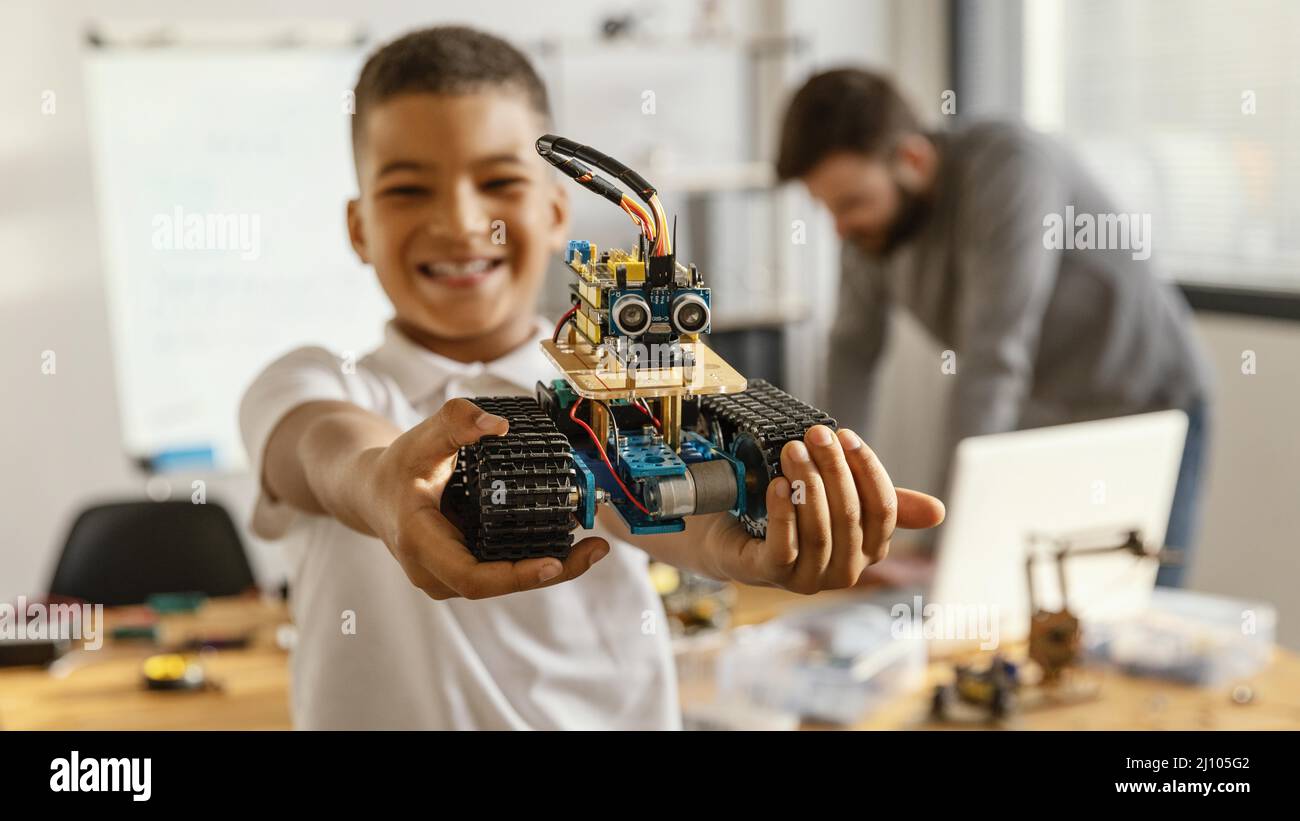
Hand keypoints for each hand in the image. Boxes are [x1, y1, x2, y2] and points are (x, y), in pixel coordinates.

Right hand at [356, 398, 609, 599]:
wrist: (372, 491)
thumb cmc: (396, 467)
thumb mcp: (419, 439)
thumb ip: (455, 422)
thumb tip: (498, 424)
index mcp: (420, 543)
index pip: (471, 577)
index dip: (514, 576)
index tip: (553, 563)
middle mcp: (433, 571)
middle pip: (497, 585)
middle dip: (550, 572)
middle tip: (595, 549)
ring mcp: (448, 576)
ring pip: (503, 582)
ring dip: (550, 569)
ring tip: (593, 547)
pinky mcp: (462, 569)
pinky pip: (502, 571)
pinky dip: (534, 560)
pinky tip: (569, 544)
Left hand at [703, 425, 943, 593]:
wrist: (733, 534)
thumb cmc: (792, 512)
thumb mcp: (837, 498)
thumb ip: (879, 498)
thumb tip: (939, 512)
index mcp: (870, 547)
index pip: (883, 508)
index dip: (867, 469)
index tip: (846, 436)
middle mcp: (846, 569)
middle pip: (850, 515)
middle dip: (833, 469)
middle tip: (814, 436)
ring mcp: (810, 578)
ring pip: (819, 530)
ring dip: (807, 484)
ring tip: (793, 451)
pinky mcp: (773, 575)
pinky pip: (785, 545)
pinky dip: (783, 512)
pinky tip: (778, 485)